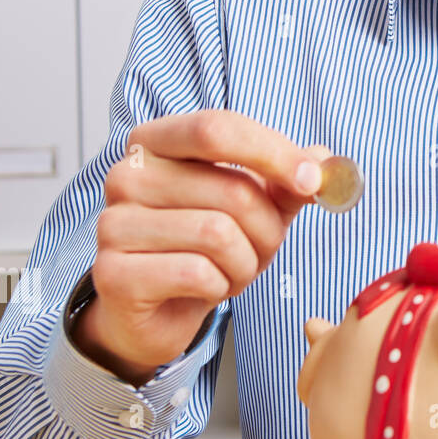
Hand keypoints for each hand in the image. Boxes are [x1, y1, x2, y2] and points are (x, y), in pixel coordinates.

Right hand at [82, 109, 329, 384]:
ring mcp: (113, 223)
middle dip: (269, 227)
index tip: (313, 180)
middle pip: (231, 189)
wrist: (157, 309)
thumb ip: (288, 180)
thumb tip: (323, 159)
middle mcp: (127, 175)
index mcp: (156, 141)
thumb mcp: (256, 206)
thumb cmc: (204, 247)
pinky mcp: (113, 273)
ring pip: (219, 233)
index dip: (274, 153)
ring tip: (233, 269)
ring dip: (246, 261)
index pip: (219, 128)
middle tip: (266, 248)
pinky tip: (209, 288)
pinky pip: (198, 272)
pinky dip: (221, 285)